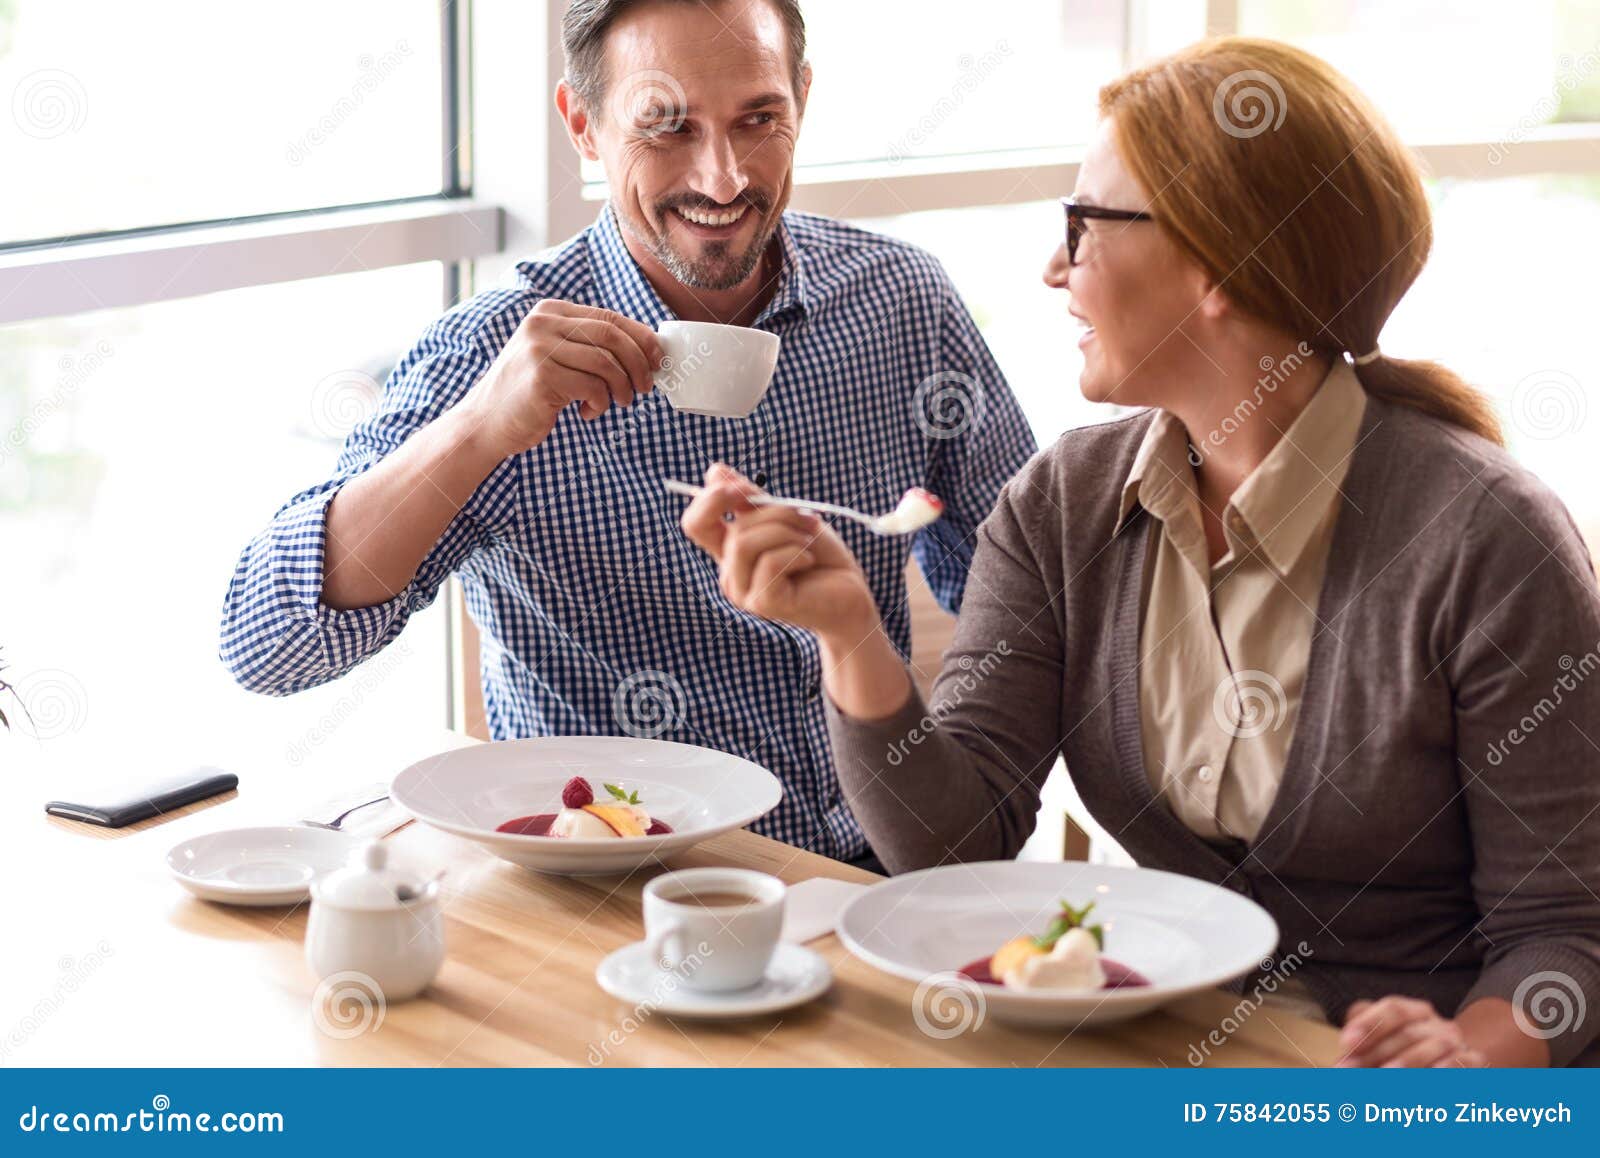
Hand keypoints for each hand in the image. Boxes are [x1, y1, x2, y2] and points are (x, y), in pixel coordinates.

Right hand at [458, 299, 663, 456]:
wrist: (487, 421)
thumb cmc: (531, 392)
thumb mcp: (558, 356)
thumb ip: (590, 345)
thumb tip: (648, 348)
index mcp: (550, 311)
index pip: (609, 317)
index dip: (641, 338)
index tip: (658, 359)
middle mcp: (543, 324)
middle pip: (612, 336)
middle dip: (638, 363)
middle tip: (645, 387)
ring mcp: (539, 349)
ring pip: (606, 363)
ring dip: (622, 388)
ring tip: (618, 403)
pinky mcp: (542, 377)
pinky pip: (593, 387)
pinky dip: (600, 404)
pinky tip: (587, 413)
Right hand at [679, 464, 879, 644]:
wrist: (852, 594)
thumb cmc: (821, 557)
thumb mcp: (786, 519)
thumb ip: (751, 501)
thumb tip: (715, 471)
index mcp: (731, 552)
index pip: (695, 523)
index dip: (712, 499)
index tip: (746, 490)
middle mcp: (731, 573)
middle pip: (734, 527)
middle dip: (775, 512)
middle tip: (808, 518)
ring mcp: (744, 592)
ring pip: (746, 543)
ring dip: (786, 532)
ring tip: (809, 541)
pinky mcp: (763, 603)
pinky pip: (770, 562)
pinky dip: (796, 552)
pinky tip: (809, 561)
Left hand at [1338, 996, 1487, 1067]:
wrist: (1453, 1067)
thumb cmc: (1404, 1057)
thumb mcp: (1379, 1047)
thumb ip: (1361, 1048)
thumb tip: (1341, 1063)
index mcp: (1414, 1011)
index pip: (1394, 1009)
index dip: (1369, 1024)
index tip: (1345, 1043)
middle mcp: (1437, 1023)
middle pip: (1408, 1032)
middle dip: (1377, 1053)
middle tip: (1351, 1072)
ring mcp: (1457, 1042)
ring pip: (1435, 1046)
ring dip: (1406, 1064)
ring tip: (1383, 1078)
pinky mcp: (1474, 1062)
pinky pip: (1463, 1062)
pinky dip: (1445, 1069)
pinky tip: (1425, 1079)